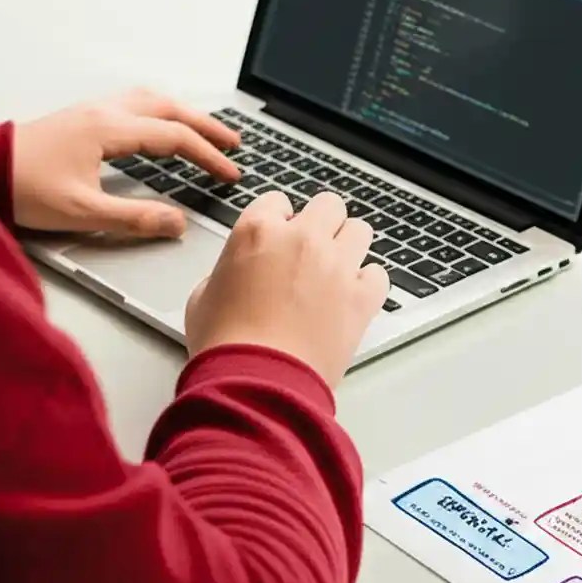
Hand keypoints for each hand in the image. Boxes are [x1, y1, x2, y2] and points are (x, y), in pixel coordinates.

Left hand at [12, 88, 240, 236]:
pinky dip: (160, 111)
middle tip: (234, 143)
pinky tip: (160, 124)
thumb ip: (135, 219)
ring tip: (205, 129)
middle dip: (207, 125)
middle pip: (170, 108)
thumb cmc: (24, 186)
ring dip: (184, 113)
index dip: (208, 156)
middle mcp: (105, 112)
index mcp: (110, 129)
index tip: (229, 173)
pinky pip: (134, 103)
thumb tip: (176, 223)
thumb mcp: (83, 213)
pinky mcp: (83, 117)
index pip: (175, 136)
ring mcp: (93, 111)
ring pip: (152, 100)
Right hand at [185, 191, 390, 385]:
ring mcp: (337, 266)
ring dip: (349, 246)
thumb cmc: (226, 346)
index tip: (281, 235)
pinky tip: (352, 296)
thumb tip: (238, 275)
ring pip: (360, 230)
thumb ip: (227, 271)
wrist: (257, 380)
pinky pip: (378, 274)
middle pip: (329, 205)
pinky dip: (368, 283)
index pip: (277, 202)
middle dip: (322, 223)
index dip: (279, 220)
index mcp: (258, 232)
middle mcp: (302, 240)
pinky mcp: (362, 297)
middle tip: (314, 247)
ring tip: (336, 269)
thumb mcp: (203, 296)